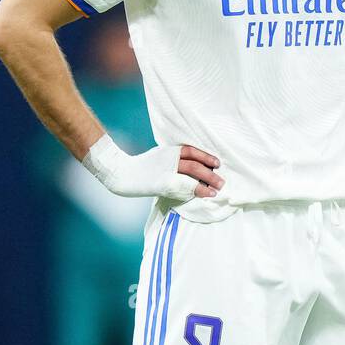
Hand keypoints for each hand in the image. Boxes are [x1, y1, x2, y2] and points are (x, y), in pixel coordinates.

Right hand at [83, 135, 222, 200]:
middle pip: (194, 163)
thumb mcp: (160, 158)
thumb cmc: (142, 168)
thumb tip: (194, 167)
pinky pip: (184, 186)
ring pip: (192, 171)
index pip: (191, 151)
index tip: (217, 163)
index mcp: (169, 151)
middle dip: (210, 172)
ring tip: (218, 187)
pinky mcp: (163, 183)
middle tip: (222, 180)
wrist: (122, 175)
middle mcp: (169, 159)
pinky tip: (207, 194)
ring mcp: (166, 171)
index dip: (206, 156)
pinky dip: (198, 190)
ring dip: (208, 180)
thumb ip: (174, 160)